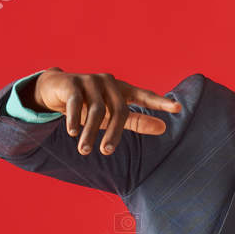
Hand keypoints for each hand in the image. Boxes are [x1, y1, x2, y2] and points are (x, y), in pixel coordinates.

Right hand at [33, 69, 180, 155]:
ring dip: (90, 132)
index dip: (160, 102)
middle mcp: (109, 82)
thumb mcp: (113, 115)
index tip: (178, 108)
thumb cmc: (90, 106)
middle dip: (113, 133)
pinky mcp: (72, 83)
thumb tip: (163, 128)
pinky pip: (75, 103)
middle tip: (106, 152)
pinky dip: (73, 118)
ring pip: (96, 110)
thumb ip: (137, 120)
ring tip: (85, 150)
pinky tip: (72, 132)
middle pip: (119, 109)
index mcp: (122, 90)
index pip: (144, 96)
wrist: (56, 90)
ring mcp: (91, 81)